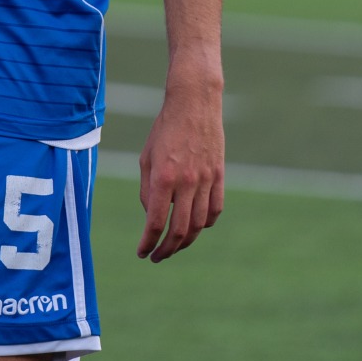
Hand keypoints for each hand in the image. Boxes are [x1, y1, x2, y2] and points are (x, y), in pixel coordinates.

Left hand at [135, 66, 224, 263]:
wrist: (194, 104)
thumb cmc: (164, 130)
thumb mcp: (146, 158)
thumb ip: (147, 190)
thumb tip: (153, 217)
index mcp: (163, 177)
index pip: (156, 222)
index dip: (148, 243)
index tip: (142, 252)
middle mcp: (186, 182)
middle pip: (179, 230)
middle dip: (166, 249)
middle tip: (157, 256)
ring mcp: (205, 180)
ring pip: (199, 225)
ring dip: (185, 241)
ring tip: (174, 246)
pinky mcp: (219, 176)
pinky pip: (215, 210)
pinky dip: (206, 224)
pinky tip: (196, 227)